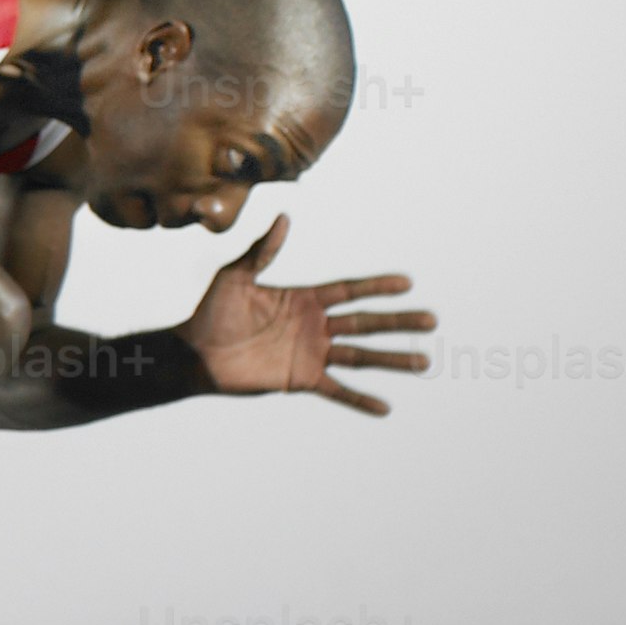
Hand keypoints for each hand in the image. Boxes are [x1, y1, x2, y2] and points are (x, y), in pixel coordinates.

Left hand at [179, 216, 432, 410]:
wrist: (193, 353)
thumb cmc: (210, 313)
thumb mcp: (236, 277)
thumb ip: (262, 251)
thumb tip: (283, 217)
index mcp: (304, 299)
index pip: (349, 291)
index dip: (377, 287)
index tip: (407, 283)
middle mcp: (314, 326)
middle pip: (365, 322)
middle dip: (398, 322)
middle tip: (432, 320)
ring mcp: (311, 354)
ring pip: (360, 356)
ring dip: (392, 359)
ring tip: (424, 362)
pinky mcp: (301, 379)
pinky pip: (337, 391)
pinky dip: (360, 400)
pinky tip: (385, 407)